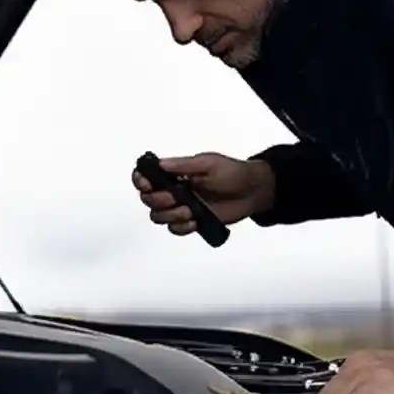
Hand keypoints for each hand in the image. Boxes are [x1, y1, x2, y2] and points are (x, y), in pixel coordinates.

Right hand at [132, 152, 274, 235]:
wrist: (253, 192)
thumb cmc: (232, 173)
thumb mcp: (208, 164)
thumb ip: (183, 166)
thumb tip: (160, 163)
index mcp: (175, 173)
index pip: (146, 176)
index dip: (140, 181)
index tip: (148, 185)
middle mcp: (174, 190)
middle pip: (148, 199)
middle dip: (159, 201)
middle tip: (178, 199)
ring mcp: (181, 206)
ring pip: (158, 216)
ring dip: (171, 215)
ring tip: (190, 212)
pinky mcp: (191, 221)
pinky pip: (175, 229)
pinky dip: (181, 227)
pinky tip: (195, 221)